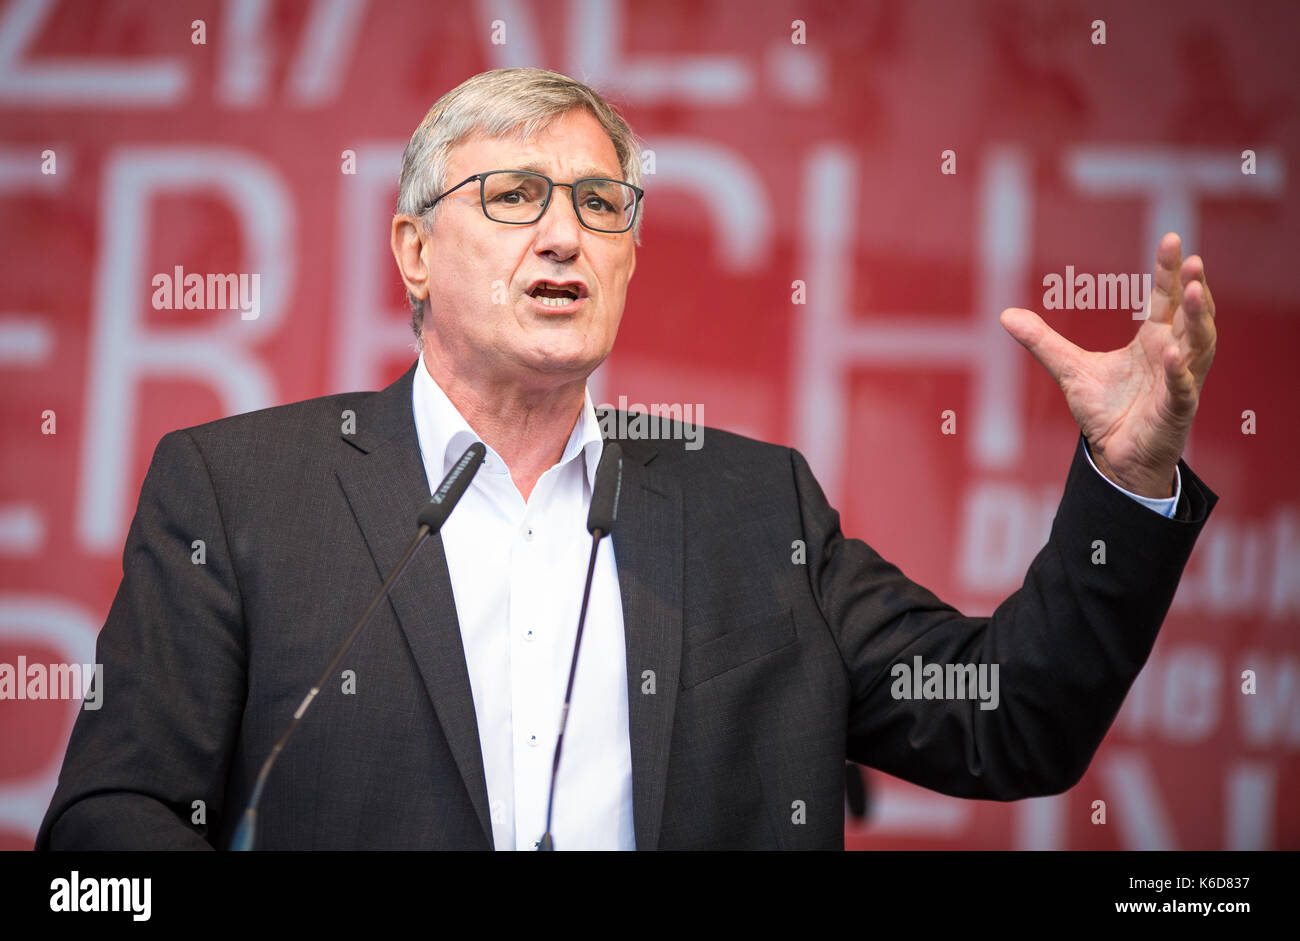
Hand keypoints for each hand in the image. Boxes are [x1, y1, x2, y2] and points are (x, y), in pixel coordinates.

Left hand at [999, 232, 1215, 498]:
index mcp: (1153, 340)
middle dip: (1194, 288)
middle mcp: (1173, 355)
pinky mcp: (1175, 411)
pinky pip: (1182, 389)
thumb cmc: (1105, 410)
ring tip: (1194, 292)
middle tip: (1194, 260)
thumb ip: (1042, 341)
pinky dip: (1179, 373)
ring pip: (1199, 346)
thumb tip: (1005, 314)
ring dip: (1199, 319)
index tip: (1173, 240)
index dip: (1170, 271)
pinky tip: (1173, 355)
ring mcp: (1179, 382)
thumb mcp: (1069, 370)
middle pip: (1191, 315)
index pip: (1166, 298)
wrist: (1114, 455)